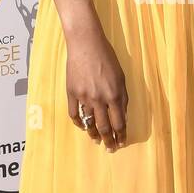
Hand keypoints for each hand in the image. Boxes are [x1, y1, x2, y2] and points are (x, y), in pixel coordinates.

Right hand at [66, 29, 127, 150]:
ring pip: (89, 122)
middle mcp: (99, 99)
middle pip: (104, 127)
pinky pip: (74, 113)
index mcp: (114, 95)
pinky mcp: (71, 93)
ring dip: (93, 134)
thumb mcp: (121, 77)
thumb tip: (122, 115)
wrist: (86, 44)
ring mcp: (84, 97)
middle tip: (110, 148)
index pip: (119, 122)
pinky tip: (82, 126)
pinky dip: (78, 122)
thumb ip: (122, 97)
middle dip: (109, 140)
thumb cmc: (107, 57)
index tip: (121, 142)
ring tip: (96, 139)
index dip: (121, 135)